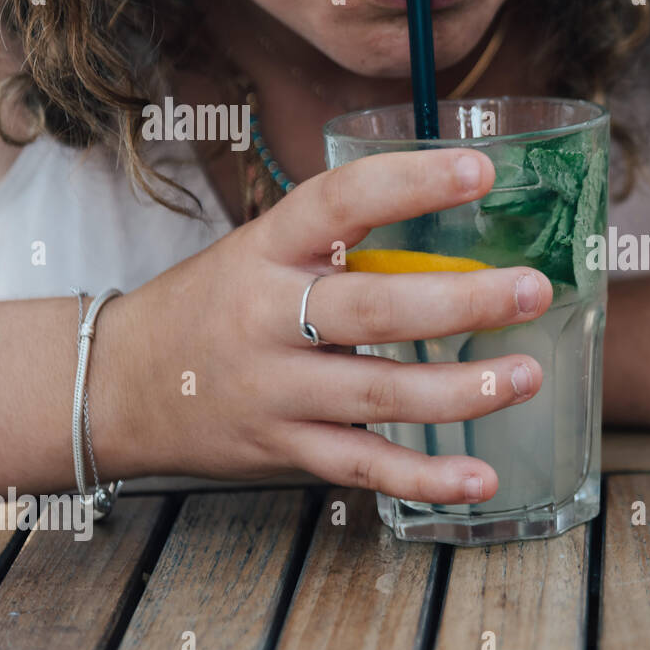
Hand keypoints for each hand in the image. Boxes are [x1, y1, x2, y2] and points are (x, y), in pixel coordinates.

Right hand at [100, 148, 551, 502]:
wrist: (115, 386)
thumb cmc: (213, 305)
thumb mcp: (258, 253)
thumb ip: (336, 243)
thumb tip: (453, 219)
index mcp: (266, 249)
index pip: (338, 201)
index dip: (411, 183)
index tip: (481, 172)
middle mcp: (268, 317)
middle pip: (374, 309)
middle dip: (462, 302)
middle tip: (534, 290)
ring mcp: (275, 389)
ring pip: (379, 393)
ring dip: (462, 389)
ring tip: (527, 376)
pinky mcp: (283, 448)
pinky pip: (362, 465)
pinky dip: (425, 478)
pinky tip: (480, 477)